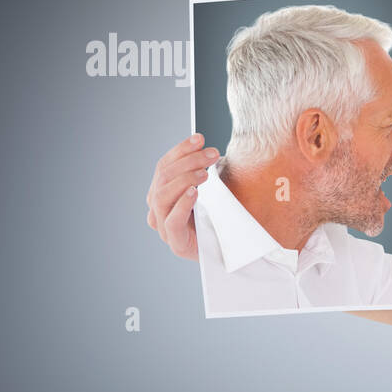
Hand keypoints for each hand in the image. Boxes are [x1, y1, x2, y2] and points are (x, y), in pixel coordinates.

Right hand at [145, 134, 218, 261]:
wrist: (233, 254)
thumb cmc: (221, 219)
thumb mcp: (213, 190)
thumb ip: (203, 171)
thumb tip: (204, 144)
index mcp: (163, 194)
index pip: (164, 167)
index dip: (180, 150)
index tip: (199, 138)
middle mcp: (158, 210)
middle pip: (163, 178)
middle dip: (188, 161)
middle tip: (212, 154)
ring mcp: (165, 228)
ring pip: (162, 197)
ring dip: (184, 179)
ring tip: (205, 173)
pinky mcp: (177, 244)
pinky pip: (171, 221)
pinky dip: (182, 204)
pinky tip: (195, 193)